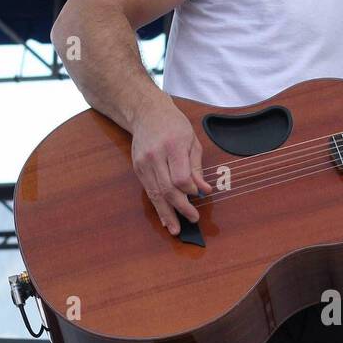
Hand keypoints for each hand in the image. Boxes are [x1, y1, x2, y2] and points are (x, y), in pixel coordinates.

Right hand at [131, 100, 212, 234]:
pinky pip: (149, 191)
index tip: (199, 194)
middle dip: (181, 208)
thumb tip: (204, 190)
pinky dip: (157, 206)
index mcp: (173, 146)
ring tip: (175, 229)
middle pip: (167, 189)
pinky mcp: (138, 169)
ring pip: (155, 194)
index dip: (190, 190)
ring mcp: (144, 163)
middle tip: (193, 219)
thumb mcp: (192, 141)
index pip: (180, 177)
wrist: (146, 113)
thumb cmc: (174, 125)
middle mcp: (155, 156)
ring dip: (166, 213)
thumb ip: (197, 167)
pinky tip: (165, 218)